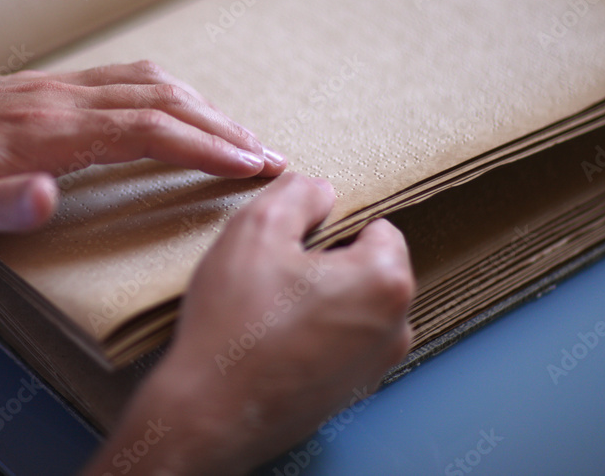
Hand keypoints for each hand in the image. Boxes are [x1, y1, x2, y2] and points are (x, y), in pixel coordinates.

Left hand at [0, 60, 285, 241]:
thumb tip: (52, 197)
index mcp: (45, 132)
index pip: (147, 132)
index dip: (207, 148)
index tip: (253, 167)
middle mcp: (58, 100)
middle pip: (162, 102)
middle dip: (223, 129)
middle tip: (270, 157)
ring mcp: (52, 88)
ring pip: (147, 83)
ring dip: (202, 106)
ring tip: (239, 135)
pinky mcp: (43, 88)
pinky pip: (119, 78)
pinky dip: (165, 90)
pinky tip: (176, 105)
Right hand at [84, 173, 413, 475]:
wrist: (208, 412)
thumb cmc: (234, 325)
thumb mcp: (256, 228)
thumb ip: (299, 193)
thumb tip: (322, 191)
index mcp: (385, 281)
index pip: (377, 226)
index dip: (329, 227)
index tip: (292, 245)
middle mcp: (395, 328)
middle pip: (367, 268)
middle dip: (327, 264)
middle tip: (275, 276)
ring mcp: (375, 366)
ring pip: (352, 305)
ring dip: (319, 300)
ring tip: (269, 311)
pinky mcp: (351, 392)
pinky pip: (339, 342)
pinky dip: (313, 335)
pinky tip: (272, 340)